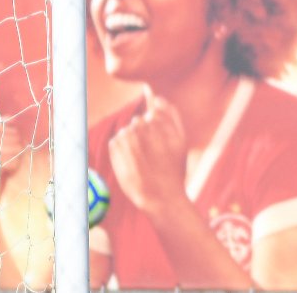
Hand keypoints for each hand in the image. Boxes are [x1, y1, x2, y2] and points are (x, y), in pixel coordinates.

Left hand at [108, 97, 186, 214]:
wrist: (163, 198)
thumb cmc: (174, 169)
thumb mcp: (181, 140)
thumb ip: (171, 115)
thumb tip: (156, 98)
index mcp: (163, 125)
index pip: (154, 114)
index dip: (155, 129)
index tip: (157, 144)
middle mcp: (147, 129)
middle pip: (139, 122)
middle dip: (142, 135)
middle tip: (148, 155)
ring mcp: (130, 139)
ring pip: (126, 131)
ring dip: (131, 142)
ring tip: (139, 160)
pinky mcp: (117, 149)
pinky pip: (115, 141)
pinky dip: (121, 150)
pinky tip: (130, 163)